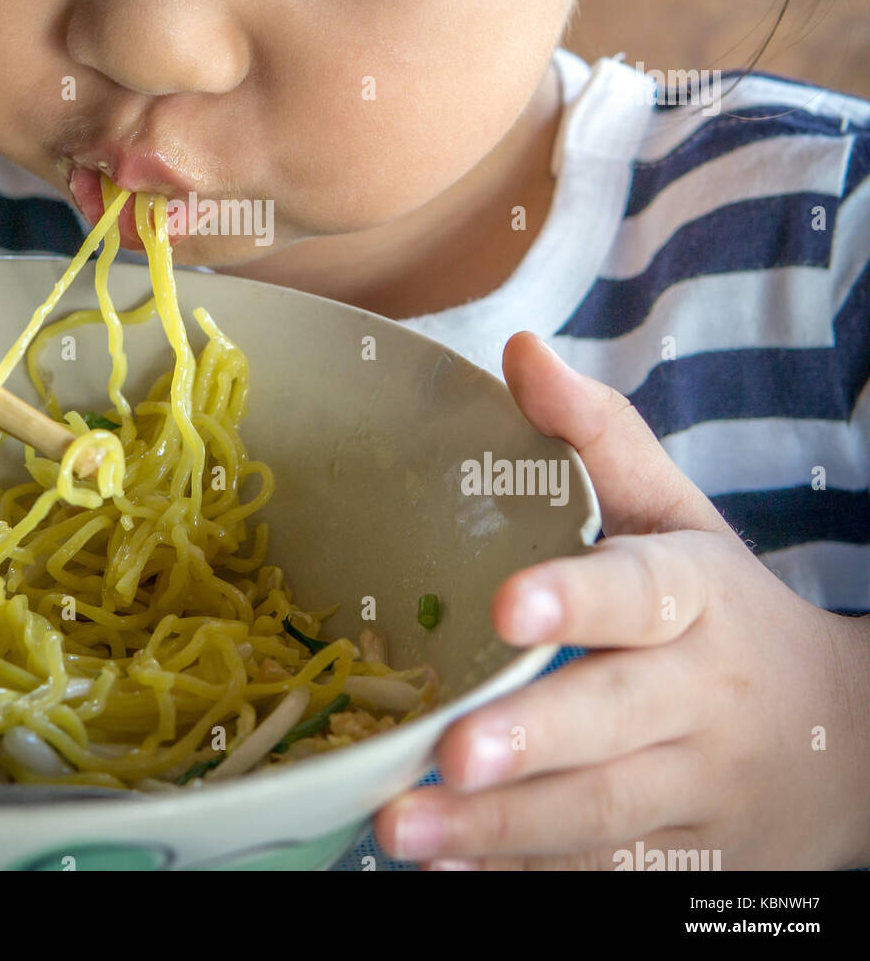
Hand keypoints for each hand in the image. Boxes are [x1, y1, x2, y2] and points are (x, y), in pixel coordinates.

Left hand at [374, 331, 869, 869]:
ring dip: (503, 832)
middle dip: (534, 740)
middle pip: (618, 723)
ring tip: (402, 831)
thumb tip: (517, 350)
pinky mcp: (683, 861)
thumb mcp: (674, 513)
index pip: (642, 593)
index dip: (580, 598)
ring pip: (603, 817)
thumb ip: (595, 435)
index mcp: (693, 599)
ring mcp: (696, 791)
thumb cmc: (720, 608)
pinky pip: (604, 876)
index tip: (509, 603)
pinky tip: (448, 876)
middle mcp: (697, 698)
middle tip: (450, 753)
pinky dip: (528, 879)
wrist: (844, 741)